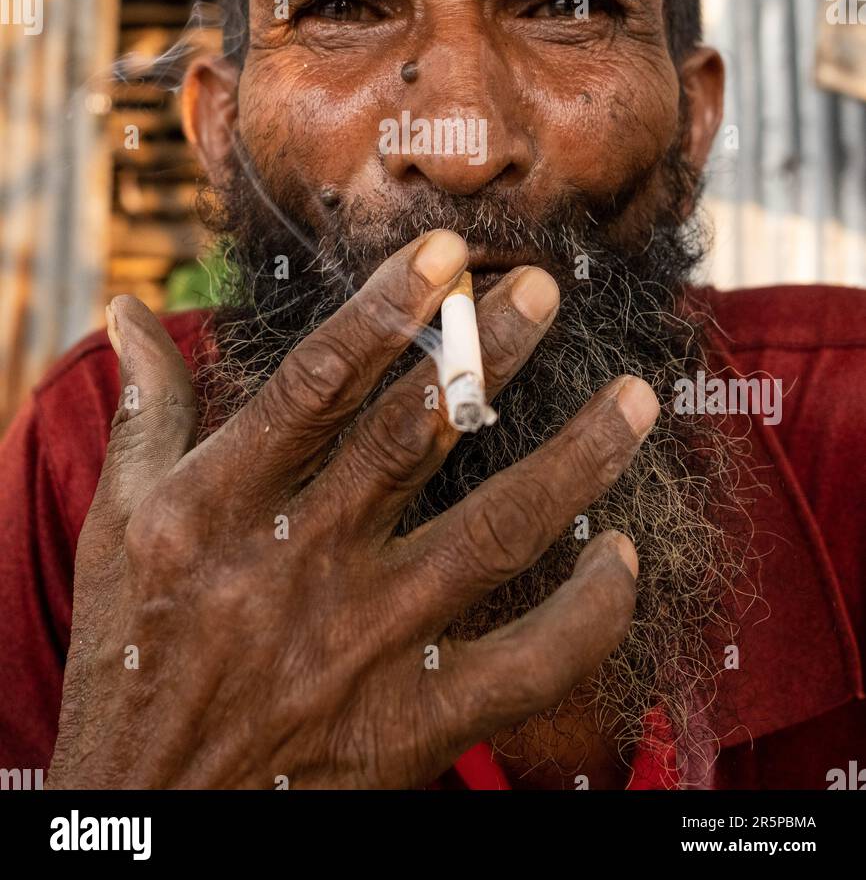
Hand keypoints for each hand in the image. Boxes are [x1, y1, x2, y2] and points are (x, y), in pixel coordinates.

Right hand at [46, 229, 657, 789]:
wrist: (148, 816)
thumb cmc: (133, 654)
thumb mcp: (116, 525)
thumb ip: (146, 413)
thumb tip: (131, 308)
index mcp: (217, 504)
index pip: (317, 382)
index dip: (386, 308)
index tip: (447, 251)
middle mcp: (296, 565)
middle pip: (414, 437)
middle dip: (488, 355)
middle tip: (547, 290)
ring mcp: (360, 645)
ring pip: (493, 534)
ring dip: (574, 461)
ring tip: (635, 399)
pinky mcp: (408, 724)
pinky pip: (524, 665)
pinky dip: (586, 614)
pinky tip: (618, 555)